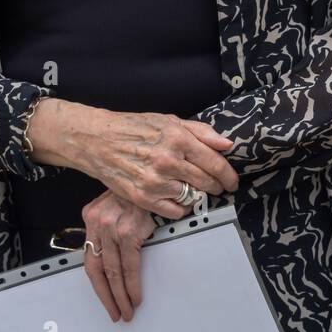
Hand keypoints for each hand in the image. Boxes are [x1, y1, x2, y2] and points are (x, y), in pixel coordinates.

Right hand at [75, 111, 239, 217]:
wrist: (99, 141)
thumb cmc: (135, 128)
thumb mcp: (170, 121)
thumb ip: (201, 133)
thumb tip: (227, 145)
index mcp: (177, 138)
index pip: (214, 162)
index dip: (228, 175)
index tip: (232, 181)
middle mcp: (168, 161)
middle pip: (206, 182)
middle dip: (218, 187)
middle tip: (219, 188)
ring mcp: (155, 181)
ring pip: (192, 197)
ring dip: (198, 195)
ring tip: (194, 189)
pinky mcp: (143, 198)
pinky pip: (174, 211)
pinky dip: (181, 207)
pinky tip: (177, 197)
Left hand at [81, 190, 156, 322]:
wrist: (156, 170)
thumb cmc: (141, 188)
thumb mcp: (119, 203)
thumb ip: (113, 226)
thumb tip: (118, 254)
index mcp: (92, 216)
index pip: (89, 259)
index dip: (97, 284)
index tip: (105, 298)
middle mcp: (98, 221)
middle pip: (97, 269)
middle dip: (106, 296)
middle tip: (115, 312)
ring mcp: (112, 226)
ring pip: (112, 272)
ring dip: (120, 296)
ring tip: (127, 310)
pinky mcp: (129, 230)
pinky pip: (130, 265)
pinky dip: (132, 285)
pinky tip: (136, 296)